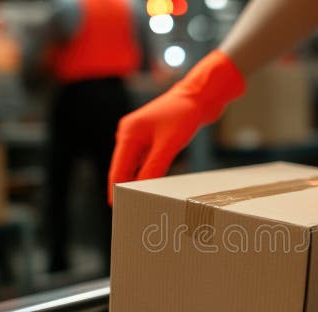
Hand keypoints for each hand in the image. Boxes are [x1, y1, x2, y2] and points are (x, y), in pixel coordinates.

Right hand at [108, 50, 244, 203]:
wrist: (201, 95)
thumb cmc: (184, 114)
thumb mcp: (169, 144)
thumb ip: (153, 167)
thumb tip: (141, 189)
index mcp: (128, 133)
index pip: (117, 169)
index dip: (116, 190)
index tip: (117, 209)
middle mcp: (131, 133)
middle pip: (124, 168)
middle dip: (126, 188)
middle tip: (130, 210)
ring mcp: (141, 135)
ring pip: (136, 166)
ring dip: (138, 182)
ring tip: (141, 202)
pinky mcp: (154, 138)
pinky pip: (147, 161)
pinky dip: (149, 174)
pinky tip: (153, 187)